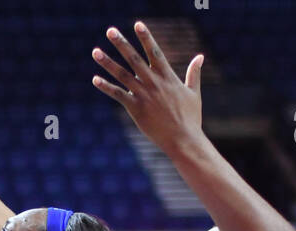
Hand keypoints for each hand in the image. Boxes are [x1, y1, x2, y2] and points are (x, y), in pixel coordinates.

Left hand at [92, 21, 204, 152]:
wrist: (183, 140)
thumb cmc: (191, 118)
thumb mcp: (194, 93)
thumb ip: (194, 73)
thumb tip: (200, 56)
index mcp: (167, 76)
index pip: (154, 51)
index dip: (145, 37)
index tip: (137, 24)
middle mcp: (154, 82)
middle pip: (134, 58)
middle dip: (121, 44)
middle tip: (110, 31)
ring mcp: (144, 95)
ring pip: (122, 75)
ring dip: (108, 62)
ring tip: (95, 51)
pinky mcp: (136, 109)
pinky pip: (118, 95)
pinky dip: (106, 87)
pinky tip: (95, 79)